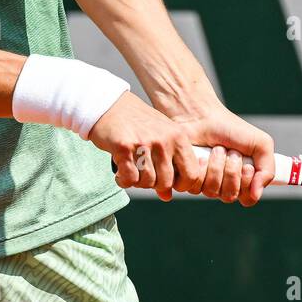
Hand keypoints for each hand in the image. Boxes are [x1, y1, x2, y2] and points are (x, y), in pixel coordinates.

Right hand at [87, 92, 203, 200]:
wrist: (109, 105)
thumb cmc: (136, 123)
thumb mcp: (159, 139)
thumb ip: (168, 165)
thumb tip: (167, 197)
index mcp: (178, 136)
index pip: (192, 174)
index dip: (181, 185)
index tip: (168, 183)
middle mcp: (164, 140)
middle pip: (166, 182)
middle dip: (154, 185)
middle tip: (144, 175)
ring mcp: (145, 143)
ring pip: (147, 182)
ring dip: (137, 182)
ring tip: (131, 170)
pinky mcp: (124, 147)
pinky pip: (129, 179)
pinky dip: (123, 180)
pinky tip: (121, 171)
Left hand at [170, 108, 275, 206]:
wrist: (202, 117)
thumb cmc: (230, 128)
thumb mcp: (260, 144)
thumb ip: (268, 170)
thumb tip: (257, 194)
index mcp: (242, 179)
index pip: (248, 198)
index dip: (247, 184)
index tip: (247, 166)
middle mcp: (224, 184)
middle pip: (230, 196)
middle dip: (232, 172)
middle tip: (231, 153)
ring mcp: (206, 183)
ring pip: (212, 192)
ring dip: (217, 167)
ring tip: (217, 149)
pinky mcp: (188, 180)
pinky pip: (196, 187)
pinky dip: (202, 168)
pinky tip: (202, 155)